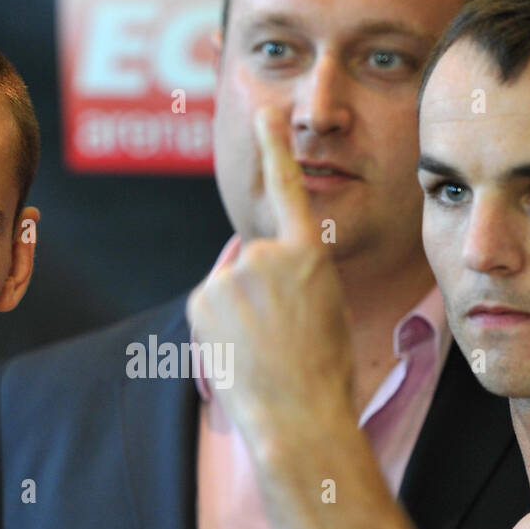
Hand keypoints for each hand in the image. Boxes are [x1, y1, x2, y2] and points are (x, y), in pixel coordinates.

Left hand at [186, 106, 354, 444]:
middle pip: (254, 262)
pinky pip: (211, 307)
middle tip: (281, 335)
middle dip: (260, 292)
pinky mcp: (203, 300)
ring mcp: (232, 276)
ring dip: (239, 312)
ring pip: (231, 287)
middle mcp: (267, 255)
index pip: (288, 188)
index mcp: (309, 254)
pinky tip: (239, 352)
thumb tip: (261, 266)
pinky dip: (219, 327)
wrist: (300, 417)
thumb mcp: (326, 306)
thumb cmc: (324, 370)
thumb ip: (296, 274)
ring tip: (262, 349)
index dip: (274, 147)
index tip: (264, 111)